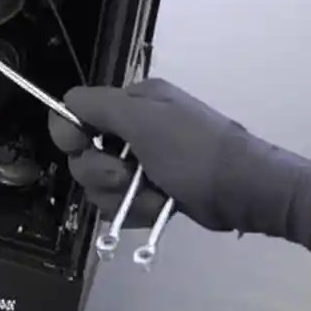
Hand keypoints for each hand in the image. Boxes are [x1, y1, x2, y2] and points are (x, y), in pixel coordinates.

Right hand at [49, 79, 310, 250]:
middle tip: (127, 176)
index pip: (77, 110)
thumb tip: (64, 104)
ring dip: (122, 196)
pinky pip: (122, 204)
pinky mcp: (152, 191)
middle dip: (102, 172)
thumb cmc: (194, 151)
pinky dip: (137, 210)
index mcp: (133, 101)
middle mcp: (134, 127)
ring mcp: (144, 162)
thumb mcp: (143, 119)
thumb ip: (97, 105)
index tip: (80, 146)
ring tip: (153, 196)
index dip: (71, 132)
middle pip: (84, 154)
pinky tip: (160, 208)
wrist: (246, 191)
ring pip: (101, 185)